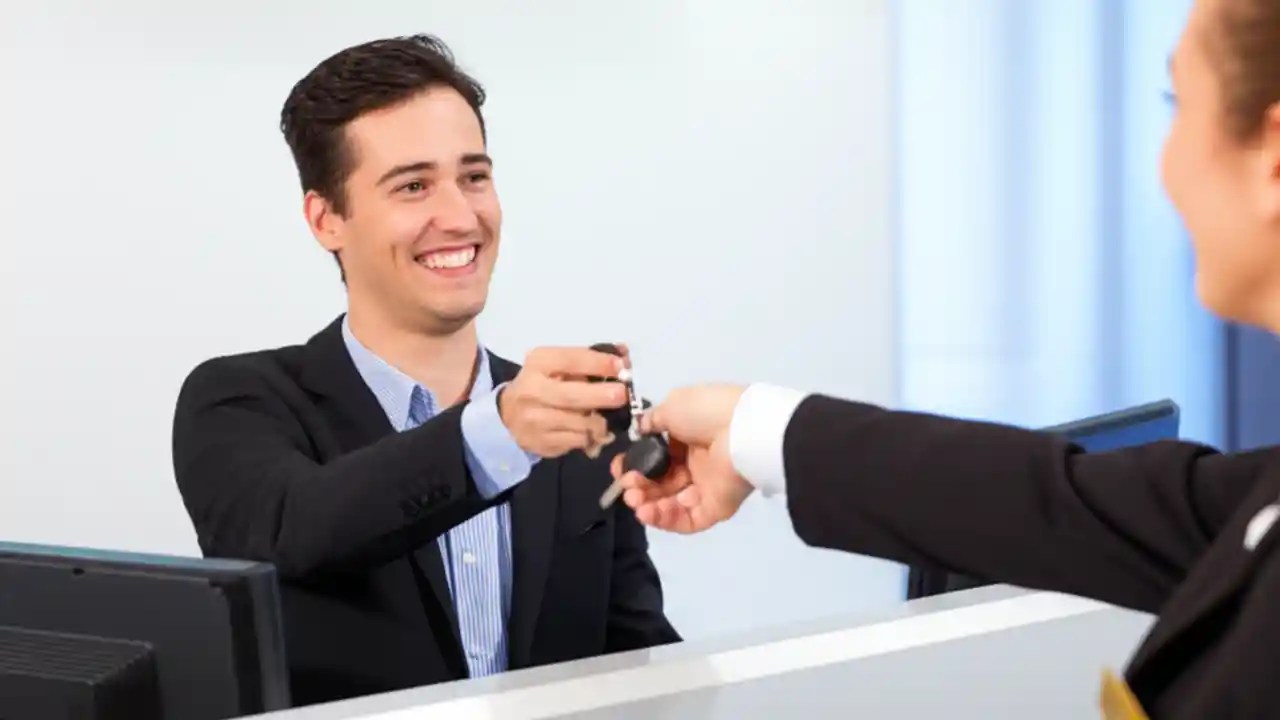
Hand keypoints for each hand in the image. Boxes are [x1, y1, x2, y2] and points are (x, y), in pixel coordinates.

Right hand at [500, 346, 628, 457]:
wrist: (509, 414)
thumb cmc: (542, 383)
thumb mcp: (558, 364)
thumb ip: (590, 360)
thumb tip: (624, 354)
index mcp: (538, 363)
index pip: (571, 360)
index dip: (598, 363)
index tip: (621, 366)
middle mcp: (532, 390)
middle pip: (572, 396)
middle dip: (601, 396)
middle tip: (623, 395)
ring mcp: (534, 420)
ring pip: (579, 423)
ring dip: (600, 421)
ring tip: (606, 417)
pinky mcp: (540, 442)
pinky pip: (577, 441)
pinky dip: (590, 437)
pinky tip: (592, 431)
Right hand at [610, 384, 753, 532]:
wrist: (742, 430)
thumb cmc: (706, 413)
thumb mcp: (672, 406)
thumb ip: (653, 421)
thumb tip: (640, 429)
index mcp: (688, 438)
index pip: (656, 458)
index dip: (635, 464)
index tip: (620, 467)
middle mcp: (696, 464)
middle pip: (660, 483)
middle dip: (639, 486)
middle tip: (628, 486)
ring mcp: (706, 489)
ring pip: (670, 504)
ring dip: (647, 504)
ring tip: (635, 501)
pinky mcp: (715, 509)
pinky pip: (686, 520)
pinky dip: (664, 519)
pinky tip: (647, 512)